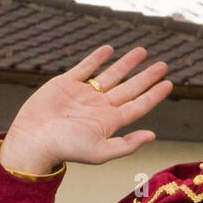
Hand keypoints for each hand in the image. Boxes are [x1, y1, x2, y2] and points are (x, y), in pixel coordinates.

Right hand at [0, 44, 171, 174]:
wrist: (33, 139)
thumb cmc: (66, 149)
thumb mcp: (100, 152)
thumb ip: (127, 144)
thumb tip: (152, 134)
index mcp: (109, 122)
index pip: (138, 105)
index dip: (154, 94)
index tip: (168, 83)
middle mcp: (99, 107)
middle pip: (129, 88)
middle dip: (146, 76)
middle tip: (163, 64)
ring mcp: (83, 95)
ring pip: (110, 75)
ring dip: (126, 63)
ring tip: (142, 51)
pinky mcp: (65, 84)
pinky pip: (85, 67)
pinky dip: (97, 58)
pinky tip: (109, 50)